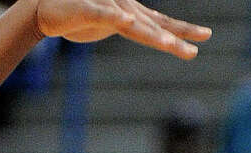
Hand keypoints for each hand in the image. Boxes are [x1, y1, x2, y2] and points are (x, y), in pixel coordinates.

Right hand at [35, 0, 210, 57]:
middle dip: (174, 38)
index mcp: (131, 15)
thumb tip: (137, 26)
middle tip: (195, 48)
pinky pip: (104, 15)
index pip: (162, 23)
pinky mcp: (88, 10)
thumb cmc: (77, 15)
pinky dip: (116, 18)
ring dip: (151, 33)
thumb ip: (124, 25)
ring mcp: (108, 8)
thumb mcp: (106, 22)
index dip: (183, 29)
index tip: (205, 36)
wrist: (46, 7)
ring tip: (168, 43)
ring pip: (133, 24)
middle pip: (153, 27)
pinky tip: (128, 21)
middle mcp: (124, 10)